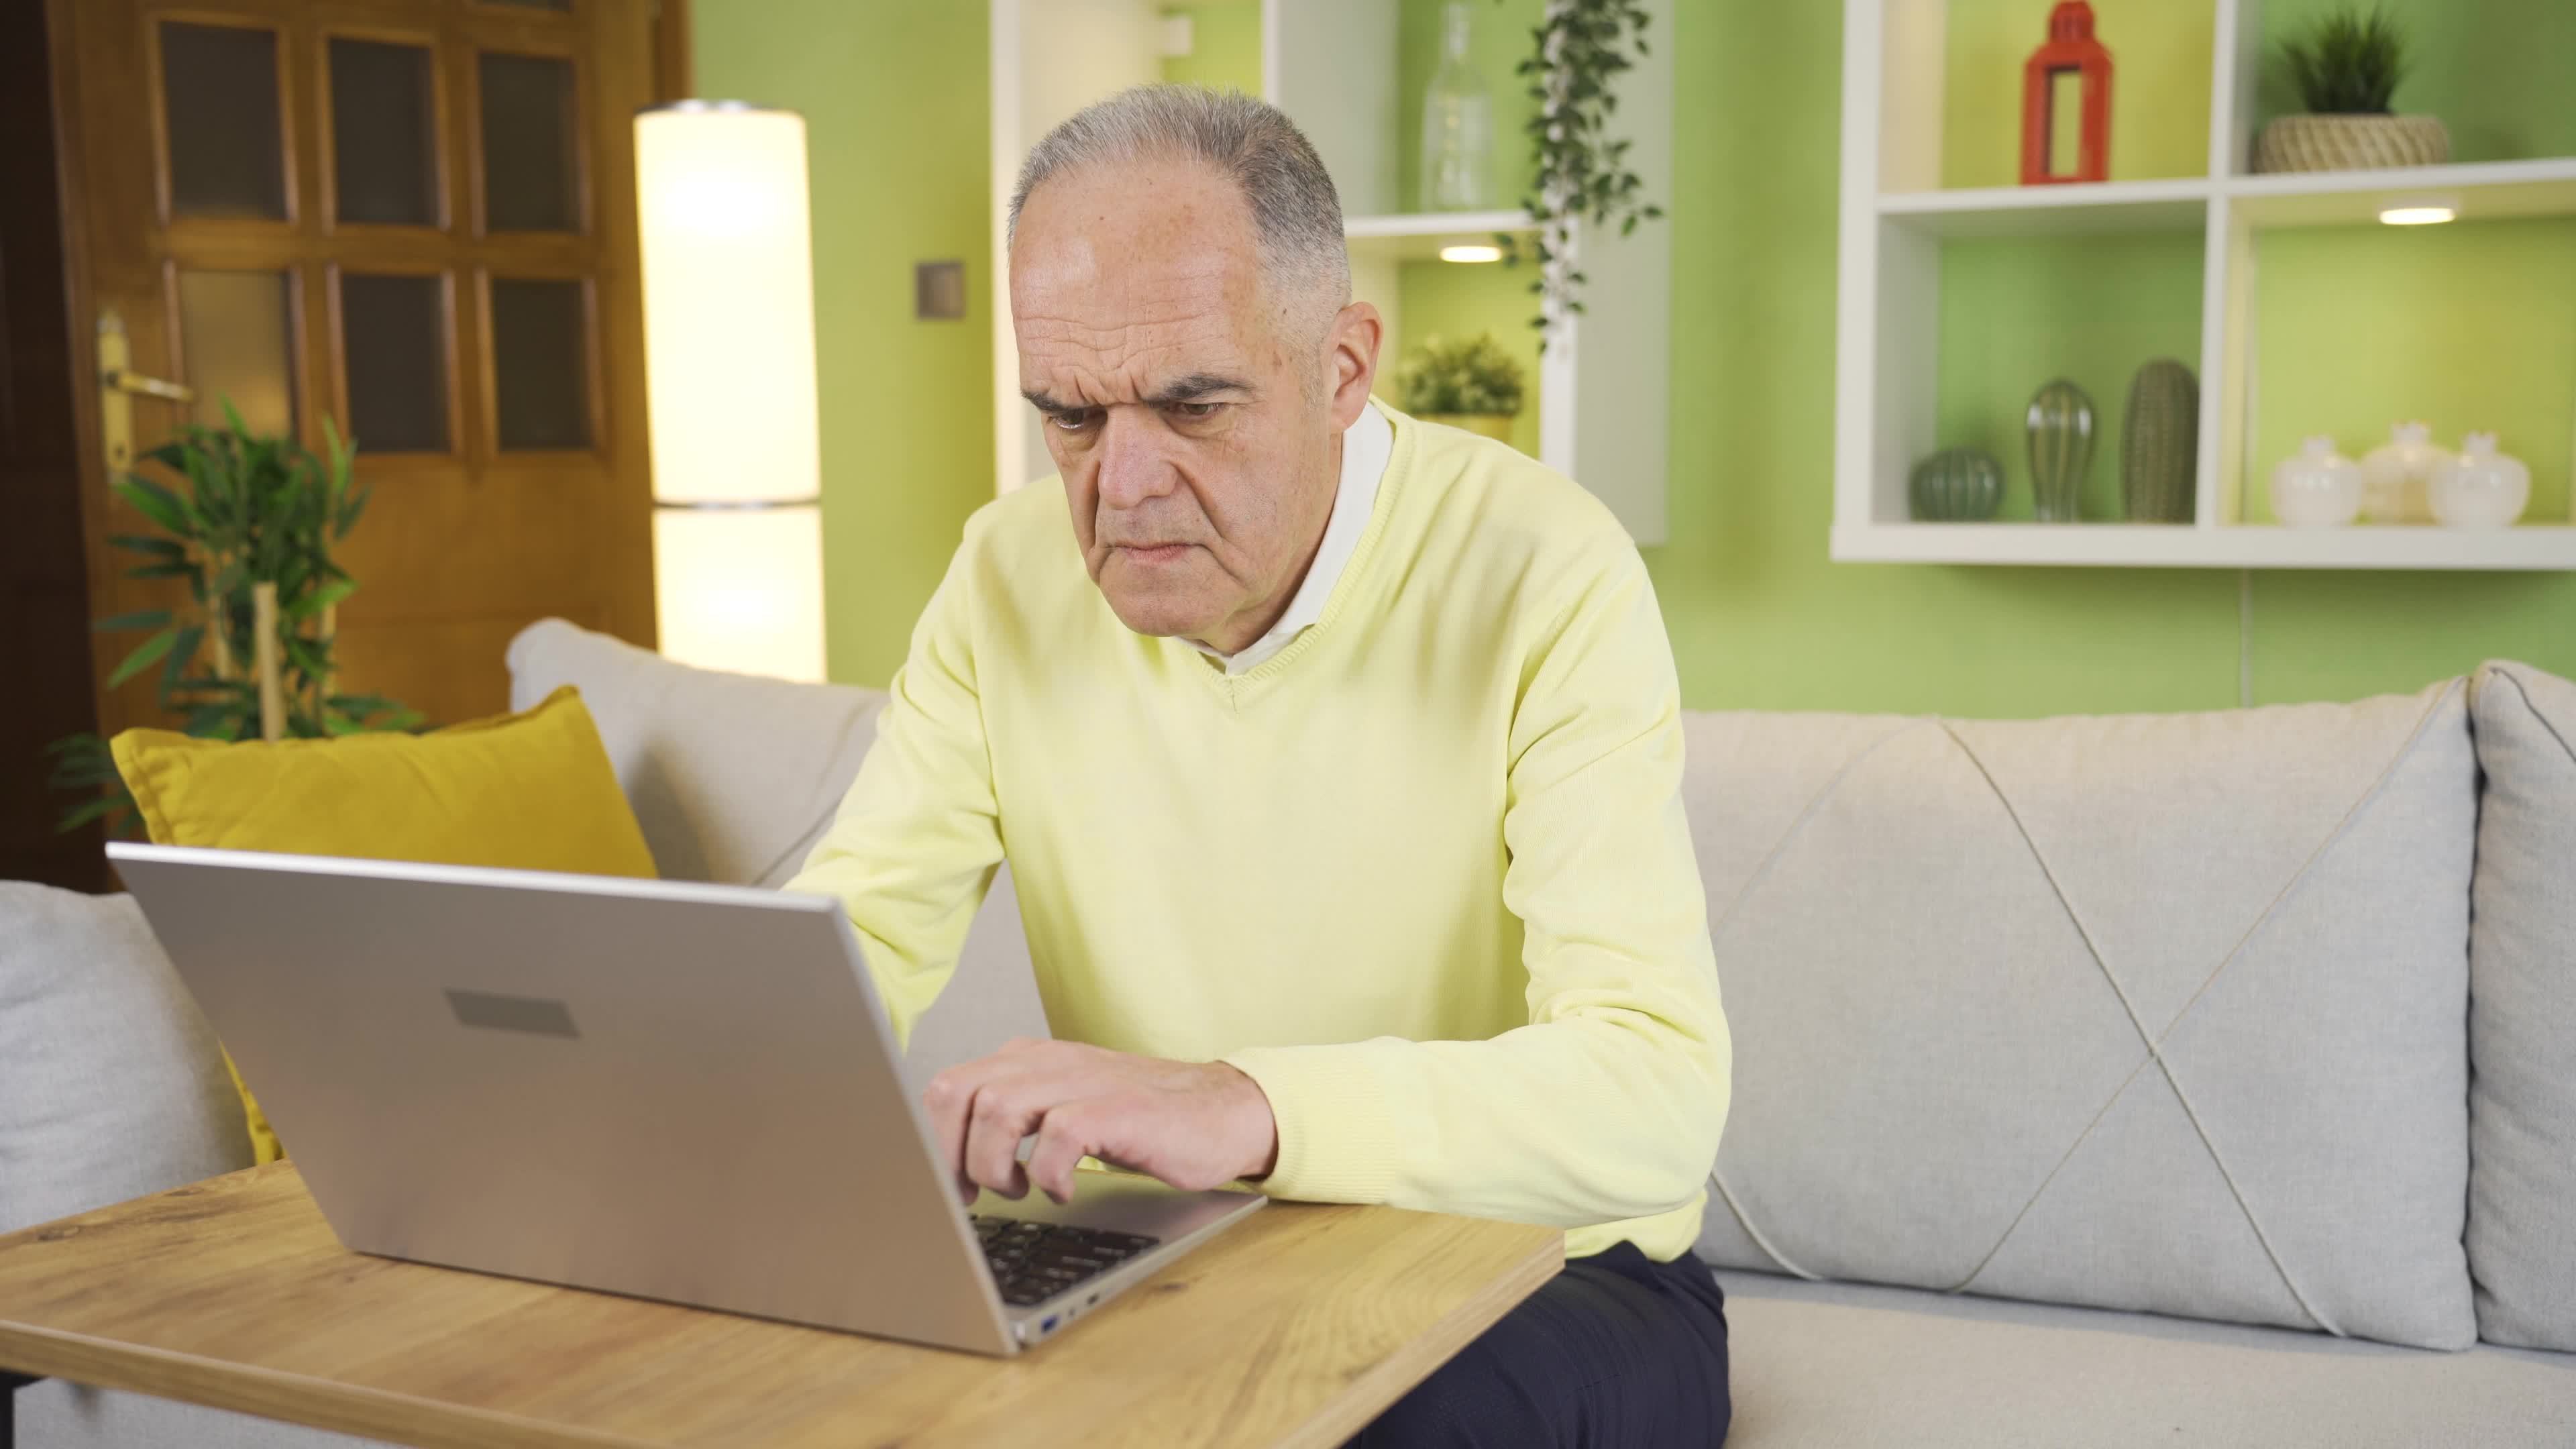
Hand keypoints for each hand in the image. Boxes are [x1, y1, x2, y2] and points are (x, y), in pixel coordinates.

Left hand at [921, 1038, 1278, 1205]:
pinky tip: (1063, 1188)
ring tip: (1020, 1188)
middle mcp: (1048, 1063)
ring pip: (996, 1110)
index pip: (949, 1085)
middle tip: (970, 1195)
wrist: (1220, 1111)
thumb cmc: (1139, 1120)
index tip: (941, 1183)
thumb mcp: (1065, 1106)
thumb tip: (950, 1164)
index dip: (932, 1139)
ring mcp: (1083, 1082)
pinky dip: (1049, 1174)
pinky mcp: (1115, 1110)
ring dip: (994, 1165)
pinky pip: (1056, 1136)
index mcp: (1029, 1060)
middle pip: (959, 1093)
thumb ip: (1014, 1117)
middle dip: (949, 1154)